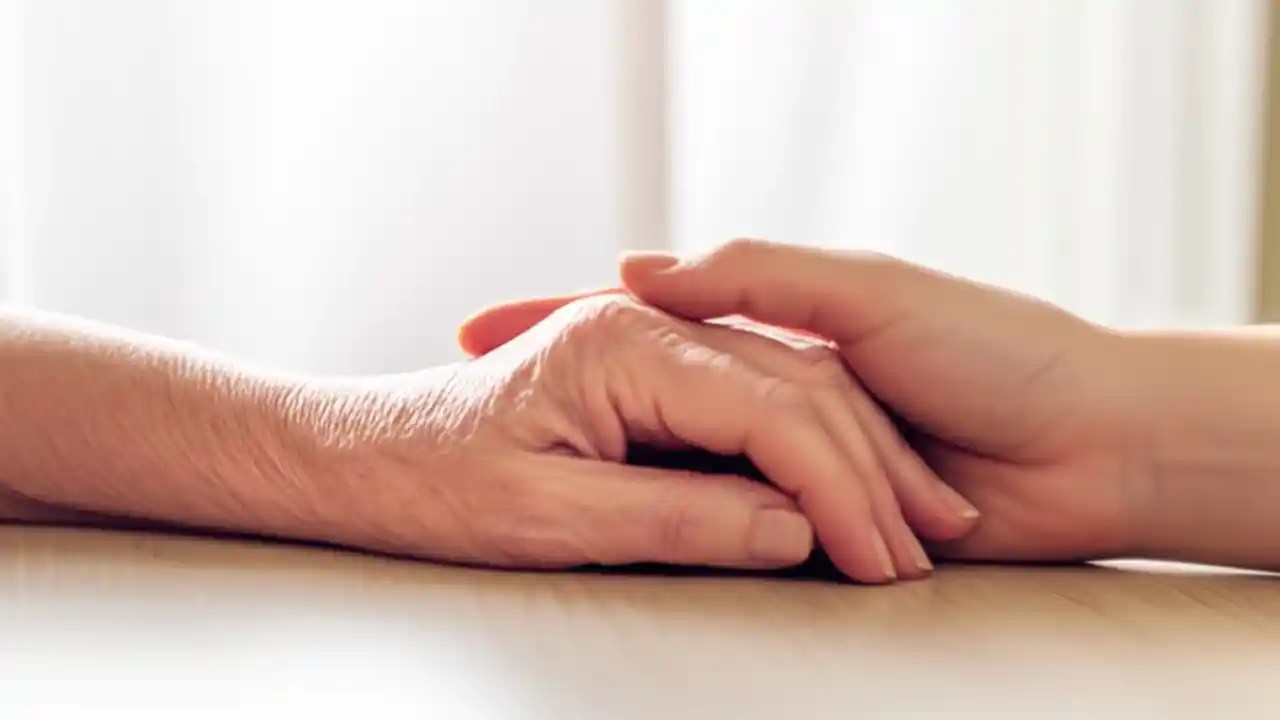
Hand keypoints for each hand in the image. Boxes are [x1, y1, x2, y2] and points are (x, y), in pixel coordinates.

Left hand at [308, 294, 976, 581]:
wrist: (362, 460)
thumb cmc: (433, 484)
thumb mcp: (549, 517)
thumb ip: (676, 517)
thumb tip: (789, 528)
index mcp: (619, 342)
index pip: (767, 406)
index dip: (833, 485)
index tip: (874, 553)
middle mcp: (645, 326)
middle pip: (795, 391)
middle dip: (861, 476)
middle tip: (907, 556)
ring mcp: (653, 343)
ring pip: (793, 390)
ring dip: (853, 462)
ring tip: (901, 535)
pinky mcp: (656, 375)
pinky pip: (761, 402)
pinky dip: (812, 453)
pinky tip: (842, 495)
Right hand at [459, 240, 1149, 562]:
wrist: (1094, 439)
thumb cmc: (990, 348)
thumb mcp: (864, 291)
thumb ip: (757, 276)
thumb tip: (643, 269)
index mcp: (774, 318)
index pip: (644, 313)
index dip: (560, 314)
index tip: (478, 332)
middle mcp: (775, 377)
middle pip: (655, 394)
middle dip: (570, 409)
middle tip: (487, 429)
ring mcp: (799, 446)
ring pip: (700, 462)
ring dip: (631, 474)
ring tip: (535, 491)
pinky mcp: (831, 509)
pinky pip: (757, 519)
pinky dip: (709, 525)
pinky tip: (646, 532)